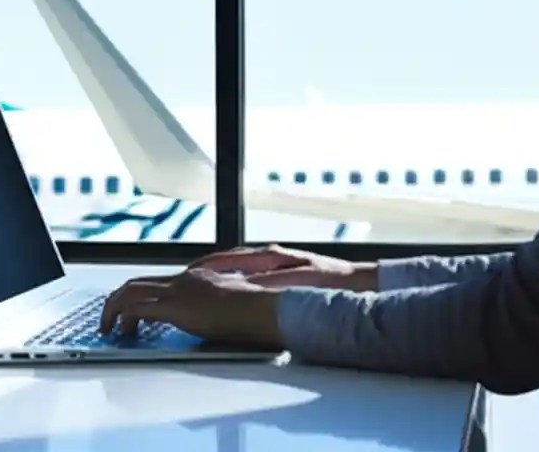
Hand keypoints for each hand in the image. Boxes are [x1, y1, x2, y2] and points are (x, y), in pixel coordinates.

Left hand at [98, 268, 283, 347]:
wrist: (262, 308)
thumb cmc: (254, 309)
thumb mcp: (229, 302)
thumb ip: (213, 305)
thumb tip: (210, 317)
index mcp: (194, 277)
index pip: (155, 282)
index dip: (136, 295)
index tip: (129, 313)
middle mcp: (182, 279)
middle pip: (135, 283)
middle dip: (115, 301)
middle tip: (108, 319)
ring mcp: (177, 292)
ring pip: (130, 292)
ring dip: (113, 310)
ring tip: (108, 328)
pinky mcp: (175, 308)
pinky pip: (138, 309)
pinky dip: (124, 319)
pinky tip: (123, 332)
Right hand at [186, 243, 375, 290]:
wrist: (354, 280)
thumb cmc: (328, 281)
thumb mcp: (296, 282)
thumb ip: (269, 283)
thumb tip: (243, 284)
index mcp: (269, 255)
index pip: (228, 260)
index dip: (206, 267)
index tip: (187, 274)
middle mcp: (269, 254)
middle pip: (227, 259)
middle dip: (204, 267)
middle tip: (183, 276)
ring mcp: (274, 260)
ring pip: (236, 263)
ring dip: (216, 270)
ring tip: (198, 278)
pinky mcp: (281, 267)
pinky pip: (247, 269)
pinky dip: (231, 274)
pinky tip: (228, 283)